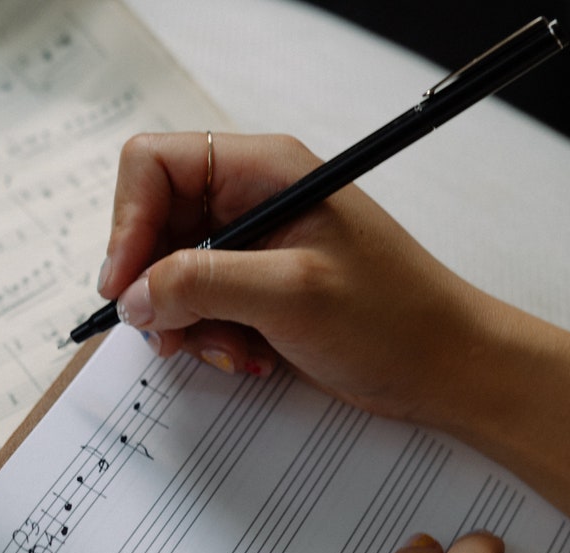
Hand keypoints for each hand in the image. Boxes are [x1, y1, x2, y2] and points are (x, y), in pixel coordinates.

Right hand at [98, 131, 504, 424]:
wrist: (444, 368)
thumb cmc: (392, 318)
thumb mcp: (290, 294)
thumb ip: (201, 285)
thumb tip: (132, 296)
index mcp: (262, 171)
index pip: (153, 166)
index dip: (127, 224)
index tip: (125, 287)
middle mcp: (248, 199)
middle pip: (153, 225)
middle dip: (156, 287)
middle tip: (172, 335)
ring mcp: (250, 245)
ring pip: (168, 274)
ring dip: (185, 322)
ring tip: (232, 350)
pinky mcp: (252, 287)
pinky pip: (195, 306)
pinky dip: (208, 337)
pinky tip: (249, 355)